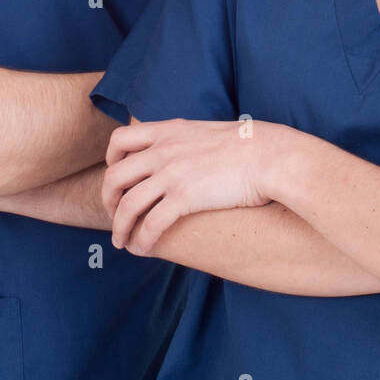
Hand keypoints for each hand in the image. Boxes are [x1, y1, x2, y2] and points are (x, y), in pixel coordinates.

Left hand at [102, 117, 281, 253]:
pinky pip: (150, 224)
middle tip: (114, 215)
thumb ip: (187, 140)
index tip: (117, 179)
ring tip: (122, 242)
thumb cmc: (250, 147)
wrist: (271, 156)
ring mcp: (171, 173)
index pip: (119, 140)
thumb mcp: (208, 132)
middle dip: (107, 200)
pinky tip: (143, 249)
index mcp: (168, 131)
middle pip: (114, 176)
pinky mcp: (184, 198)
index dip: (110, 161)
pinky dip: (141, 239)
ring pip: (127, 205)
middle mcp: (163, 150)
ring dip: (119, 227)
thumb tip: (186, 152)